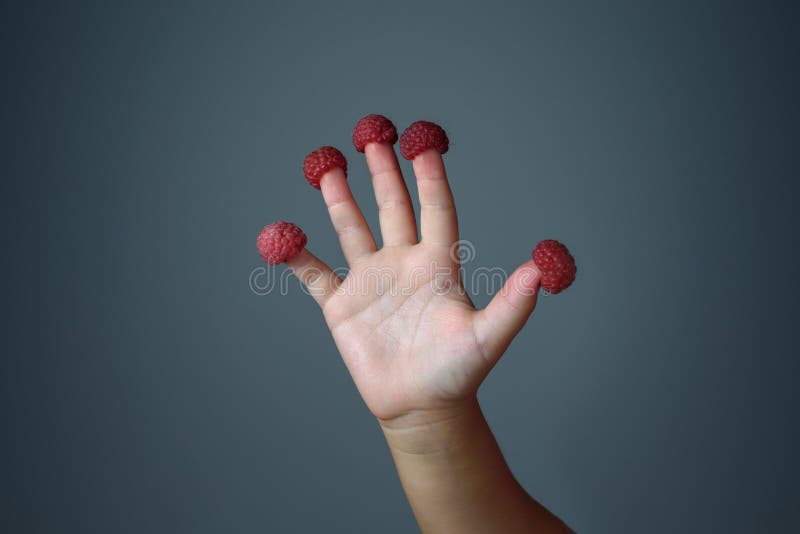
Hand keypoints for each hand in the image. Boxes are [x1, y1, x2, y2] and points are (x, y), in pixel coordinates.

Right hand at [286, 140, 541, 422]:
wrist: (420, 407)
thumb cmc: (457, 374)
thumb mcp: (487, 338)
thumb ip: (513, 304)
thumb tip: (542, 269)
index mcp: (437, 265)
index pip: (435, 210)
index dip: (430, 177)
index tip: (424, 143)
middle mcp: (403, 264)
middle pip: (392, 207)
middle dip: (382, 172)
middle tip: (372, 133)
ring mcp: (370, 282)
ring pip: (352, 229)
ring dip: (338, 198)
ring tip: (327, 165)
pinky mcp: (342, 306)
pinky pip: (315, 274)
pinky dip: (297, 255)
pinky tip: (281, 234)